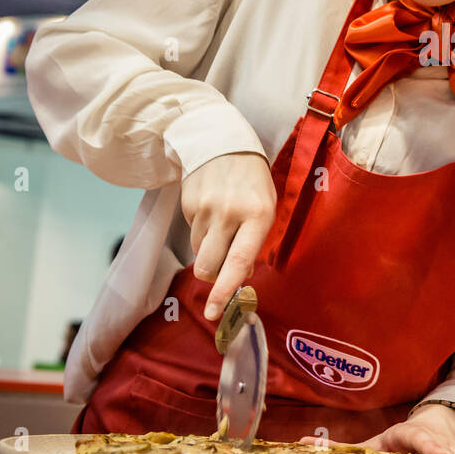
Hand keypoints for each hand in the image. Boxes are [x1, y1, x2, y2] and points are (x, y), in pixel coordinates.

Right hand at [180, 151, 277, 320]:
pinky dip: (201, 232)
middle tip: (222, 264)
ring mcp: (206, 209)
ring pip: (198, 253)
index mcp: (258, 215)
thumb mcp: (266, 206)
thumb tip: (240, 275)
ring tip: (222, 225)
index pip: (239, 260)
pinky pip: (192, 234)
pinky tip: (212, 211)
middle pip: (207, 266)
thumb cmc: (252, 181)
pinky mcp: (188, 205)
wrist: (221, 141)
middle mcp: (230, 213)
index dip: (226, 289)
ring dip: (208, 250)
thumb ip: (255, 242)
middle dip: (212, 275)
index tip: (215, 312)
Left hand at [298, 405, 454, 453]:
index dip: (429, 446)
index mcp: (407, 434)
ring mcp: (448, 448)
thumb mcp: (372, 444)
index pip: (418, 437)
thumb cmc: (398, 441)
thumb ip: (341, 448)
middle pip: (444, 449)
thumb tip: (301, 443)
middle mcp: (430, 439)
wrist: (434, 427)